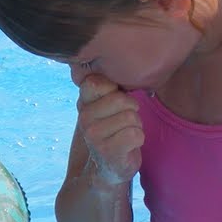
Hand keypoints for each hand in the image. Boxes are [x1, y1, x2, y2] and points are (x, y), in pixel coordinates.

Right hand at [72, 70, 142, 185]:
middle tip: (123, 121)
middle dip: (131, 109)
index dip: (116, 90)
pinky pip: (136, 134)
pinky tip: (128, 145)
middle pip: (121, 99)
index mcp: (83, 103)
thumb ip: (105, 83)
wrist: (107, 167)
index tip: (114, 102)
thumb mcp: (104, 103)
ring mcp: (94, 136)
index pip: (98, 82)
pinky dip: (138, 139)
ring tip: (125, 133)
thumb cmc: (113, 129)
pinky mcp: (108, 151)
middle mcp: (84, 118)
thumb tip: (115, 54)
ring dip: (135, 126)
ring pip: (131, 117)